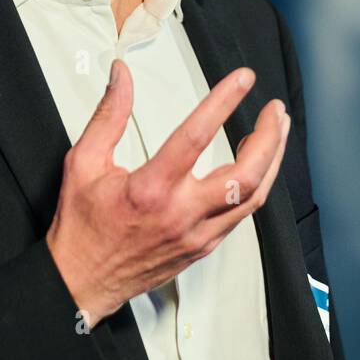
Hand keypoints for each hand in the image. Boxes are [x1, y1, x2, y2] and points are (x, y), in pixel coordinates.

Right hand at [45, 58, 289, 328]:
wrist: (83, 283)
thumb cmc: (82, 227)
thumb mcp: (83, 163)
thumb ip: (108, 115)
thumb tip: (122, 76)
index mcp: (150, 190)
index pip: (196, 137)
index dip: (223, 102)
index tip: (243, 79)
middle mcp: (181, 214)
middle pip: (245, 175)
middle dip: (269, 138)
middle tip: (275, 111)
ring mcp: (197, 234)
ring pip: (253, 197)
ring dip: (271, 161)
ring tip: (276, 131)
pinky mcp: (203, 247)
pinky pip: (241, 214)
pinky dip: (255, 185)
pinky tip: (258, 166)